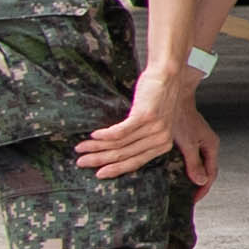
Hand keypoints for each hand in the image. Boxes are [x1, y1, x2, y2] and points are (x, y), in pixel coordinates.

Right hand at [77, 66, 218, 190]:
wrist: (168, 74)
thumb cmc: (158, 98)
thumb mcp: (156, 124)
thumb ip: (142, 139)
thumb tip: (116, 153)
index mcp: (163, 145)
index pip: (135, 163)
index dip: (114, 169)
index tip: (98, 174)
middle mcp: (160, 140)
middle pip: (124, 155)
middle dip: (100, 160)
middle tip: (81, 162)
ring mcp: (154, 128)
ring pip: (119, 144)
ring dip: (96, 147)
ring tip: (80, 148)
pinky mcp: (145, 116)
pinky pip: (120, 132)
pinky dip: (104, 135)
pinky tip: (93, 136)